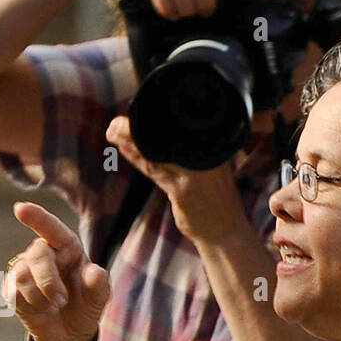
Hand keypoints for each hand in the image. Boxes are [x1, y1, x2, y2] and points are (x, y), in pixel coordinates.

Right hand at [4, 202, 110, 340]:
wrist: (69, 332)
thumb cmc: (85, 305)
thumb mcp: (99, 297)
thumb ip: (99, 284)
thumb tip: (95, 273)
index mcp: (67, 247)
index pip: (52, 228)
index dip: (37, 217)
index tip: (20, 209)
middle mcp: (44, 253)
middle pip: (36, 255)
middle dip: (49, 281)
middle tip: (61, 300)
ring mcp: (24, 269)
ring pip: (21, 275)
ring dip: (39, 296)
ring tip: (52, 306)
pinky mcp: (11, 287)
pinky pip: (12, 292)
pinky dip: (29, 305)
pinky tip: (39, 309)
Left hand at [105, 115, 244, 243]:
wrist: (227, 229)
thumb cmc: (216, 199)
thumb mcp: (210, 170)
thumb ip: (192, 153)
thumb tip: (160, 135)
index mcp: (213, 145)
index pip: (181, 125)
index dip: (156, 117)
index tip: (136, 111)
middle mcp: (206, 154)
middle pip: (167, 135)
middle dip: (138, 127)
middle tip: (116, 123)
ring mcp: (196, 172)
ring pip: (157, 150)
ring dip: (131, 139)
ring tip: (113, 131)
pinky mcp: (184, 190)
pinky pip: (155, 169)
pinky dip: (137, 157)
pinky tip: (123, 148)